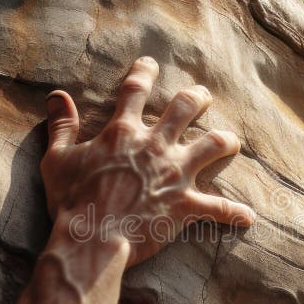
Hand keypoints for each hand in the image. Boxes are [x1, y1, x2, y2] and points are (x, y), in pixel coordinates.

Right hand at [40, 56, 255, 266]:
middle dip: (198, 97)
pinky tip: (248, 217)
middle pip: (186, 108)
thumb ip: (62, 126)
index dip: (144, 72)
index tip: (151, 63)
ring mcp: (175, 175)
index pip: (136, 91)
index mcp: (123, 132)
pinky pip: (219, 208)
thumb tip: (56, 96)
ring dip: (225, 141)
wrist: (91, 239)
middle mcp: (155, 146)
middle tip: (203, 96)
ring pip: (213, 145)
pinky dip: (234, 213)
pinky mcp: (186, 205)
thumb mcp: (57, 159)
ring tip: (231, 142)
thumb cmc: (71, 201)